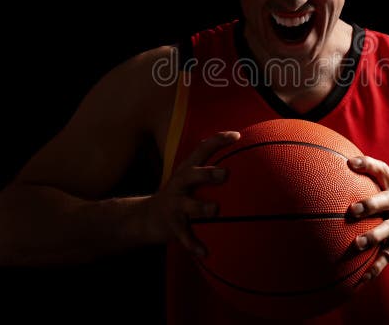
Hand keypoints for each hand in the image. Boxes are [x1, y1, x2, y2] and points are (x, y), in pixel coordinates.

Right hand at [144, 131, 239, 255]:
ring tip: (216, 210)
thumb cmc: (177, 195)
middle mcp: (180, 184)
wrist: (144, 218)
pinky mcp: (172, 225)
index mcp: (186, 170)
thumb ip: (209, 169)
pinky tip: (205, 252)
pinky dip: (194, 244)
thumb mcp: (188, 178)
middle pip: (193, 175)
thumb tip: (244, 162)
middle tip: (225, 174)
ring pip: (189, 206)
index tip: (236, 136)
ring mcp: (175, 205)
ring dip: (202, 208)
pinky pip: (185, 236)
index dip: (218, 140)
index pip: (202, 149)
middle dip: (208, 173)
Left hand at [347, 156, 388, 283]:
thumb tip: (343, 166)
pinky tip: (363, 277)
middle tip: (352, 210)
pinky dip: (376, 267)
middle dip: (370, 205)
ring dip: (373, 236)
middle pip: (387, 201)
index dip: (367, 165)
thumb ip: (375, 179)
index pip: (382, 170)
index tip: (350, 163)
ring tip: (357, 244)